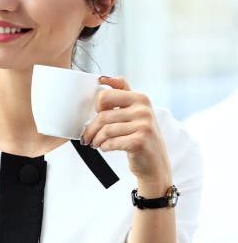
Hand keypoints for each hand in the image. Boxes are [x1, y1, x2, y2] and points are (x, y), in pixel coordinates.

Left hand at [80, 76, 172, 192]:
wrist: (155, 163)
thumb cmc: (140, 136)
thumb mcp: (135, 111)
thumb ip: (122, 92)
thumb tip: (103, 78)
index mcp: (140, 98)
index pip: (105, 95)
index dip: (97, 107)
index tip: (97, 115)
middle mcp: (143, 109)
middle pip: (102, 115)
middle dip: (90, 128)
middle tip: (87, 137)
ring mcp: (144, 125)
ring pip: (105, 130)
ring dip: (96, 140)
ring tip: (96, 143)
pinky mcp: (140, 141)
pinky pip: (111, 142)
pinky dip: (104, 147)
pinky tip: (106, 148)